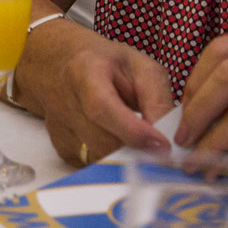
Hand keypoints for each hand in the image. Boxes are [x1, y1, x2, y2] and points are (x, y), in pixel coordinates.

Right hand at [16, 19, 174, 164]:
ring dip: (125, 157)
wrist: (60, 62)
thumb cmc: (106, 63)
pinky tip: (116, 142)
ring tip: (138, 140)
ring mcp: (58, 126)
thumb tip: (169, 139)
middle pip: (101, 142)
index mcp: (85, 72)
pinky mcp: (60, 146)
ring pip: (98, 159)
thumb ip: (156, 99)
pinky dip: (110, 160)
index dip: (132, 132)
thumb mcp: (140, 67)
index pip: (102, 108)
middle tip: (160, 149)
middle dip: (136, 150)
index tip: (162, 146)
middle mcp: (64, 101)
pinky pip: (92, 165)